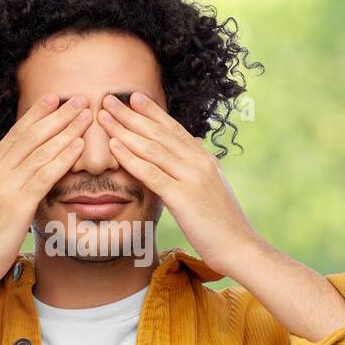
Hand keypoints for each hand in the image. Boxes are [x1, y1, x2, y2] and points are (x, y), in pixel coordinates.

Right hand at [0, 93, 89, 287]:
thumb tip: (0, 153)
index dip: (37, 113)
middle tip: (78, 98)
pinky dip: (63, 157)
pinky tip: (78, 145)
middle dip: (57, 114)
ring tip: (86, 115)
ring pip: (40, 150)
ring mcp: (5, 186)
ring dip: (66, 130)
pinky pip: (44, 175)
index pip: (16, 133)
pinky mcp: (17, 204)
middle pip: (31, 135)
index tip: (54, 97)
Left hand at [98, 91, 261, 277]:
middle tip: (109, 99)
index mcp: (205, 159)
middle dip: (132, 115)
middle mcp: (199, 162)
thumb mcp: (213, 186)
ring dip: (124, 130)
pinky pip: (151, 173)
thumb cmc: (224, 222)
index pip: (174, 128)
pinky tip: (113, 146)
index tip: (134, 97)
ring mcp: (191, 178)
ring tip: (104, 117)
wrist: (240, 247)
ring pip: (152, 148)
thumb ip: (201, 164)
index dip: (152, 112)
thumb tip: (195, 143)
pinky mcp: (183, 198)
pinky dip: (130, 158)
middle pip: (159, 133)